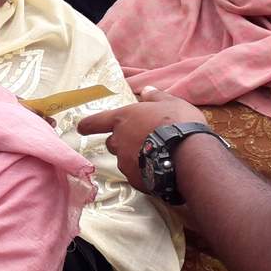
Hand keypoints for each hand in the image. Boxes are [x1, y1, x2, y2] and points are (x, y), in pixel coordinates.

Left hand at [78, 88, 204, 189]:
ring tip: (158, 155)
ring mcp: (125, 163)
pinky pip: (137, 175)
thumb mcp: (170, 102)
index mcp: (122, 119)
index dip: (88, 124)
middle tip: (143, 140)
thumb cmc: (178, 123)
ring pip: (125, 160)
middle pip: (113, 143)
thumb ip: (155, 97)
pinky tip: (162, 169)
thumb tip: (146, 90)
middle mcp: (118, 141)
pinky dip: (145, 172)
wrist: (190, 155)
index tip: (81, 128)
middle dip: (123, 142)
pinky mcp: (135, 180)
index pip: (96, 122)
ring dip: (135, 158)